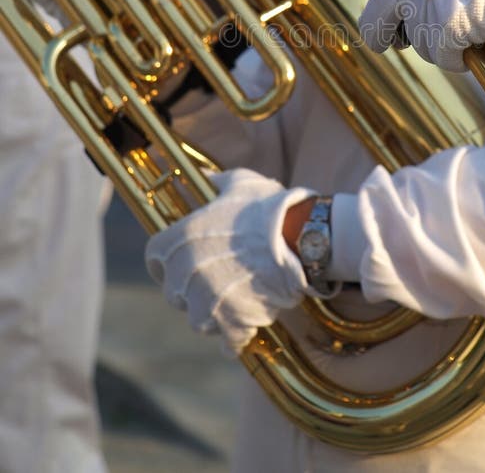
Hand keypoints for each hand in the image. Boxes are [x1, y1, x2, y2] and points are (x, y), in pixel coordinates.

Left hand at [145, 169, 315, 353]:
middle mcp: (184, 275)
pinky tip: (245, 330)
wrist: (299, 237)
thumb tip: (206, 176)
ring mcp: (206, 303)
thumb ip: (217, 181)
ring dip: (212, 314)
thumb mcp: (239, 183)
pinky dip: (234, 338)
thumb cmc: (267, 207)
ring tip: (234, 302)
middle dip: (191, 291)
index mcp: (179, 241)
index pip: (154, 258)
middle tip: (217, 281)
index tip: (179, 264)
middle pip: (175, 293)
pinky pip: (226, 341)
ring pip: (198, 320)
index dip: (166, 262)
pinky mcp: (230, 324)